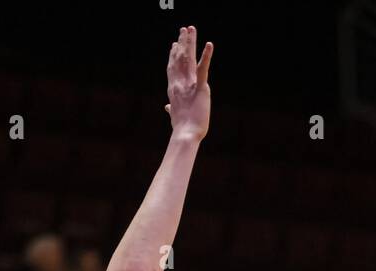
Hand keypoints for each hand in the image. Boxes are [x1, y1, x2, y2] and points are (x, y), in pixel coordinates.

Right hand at [166, 26, 212, 140]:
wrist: (185, 134)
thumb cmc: (181, 128)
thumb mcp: (174, 115)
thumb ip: (170, 108)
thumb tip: (166, 108)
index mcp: (174, 89)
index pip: (172, 68)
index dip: (173, 55)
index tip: (174, 45)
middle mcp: (179, 83)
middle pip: (180, 58)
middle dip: (182, 43)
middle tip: (184, 29)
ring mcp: (189, 84)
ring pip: (189, 58)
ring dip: (190, 42)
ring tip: (191, 29)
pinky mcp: (200, 88)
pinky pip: (203, 69)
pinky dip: (206, 56)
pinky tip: (209, 45)